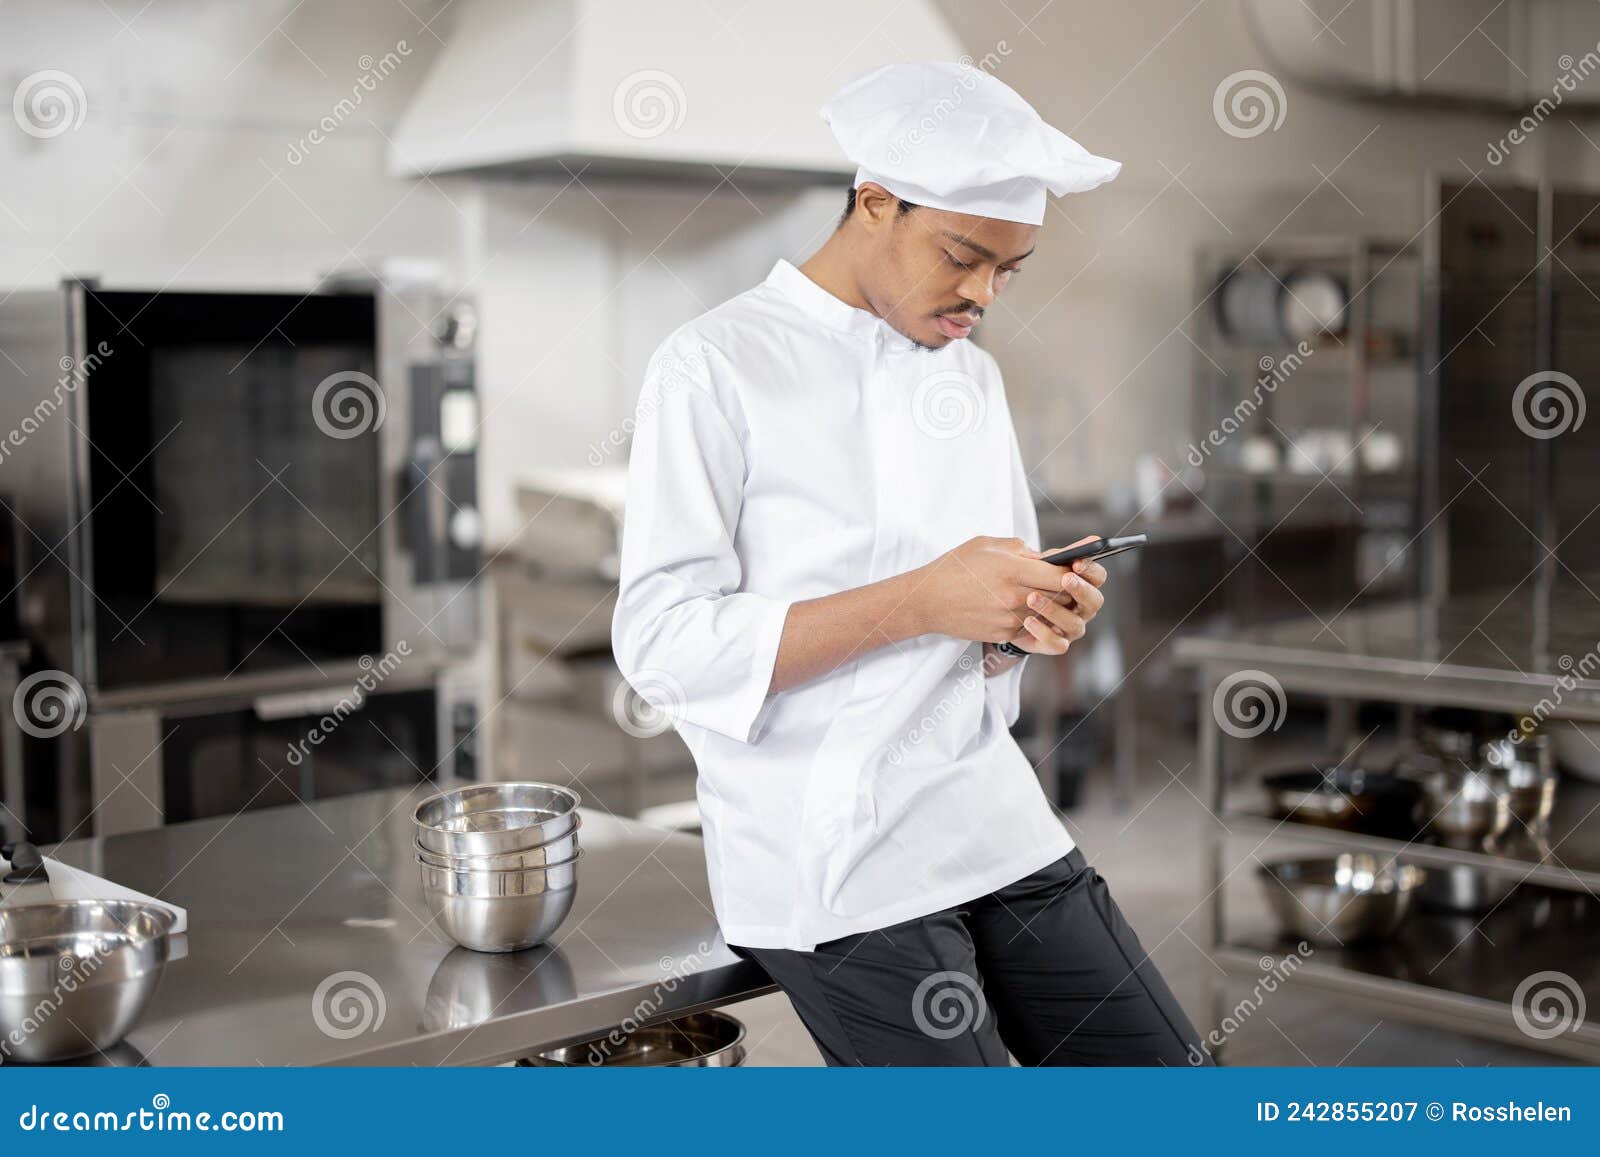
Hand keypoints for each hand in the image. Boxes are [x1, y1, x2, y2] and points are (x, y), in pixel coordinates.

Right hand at [912, 535, 1088, 645]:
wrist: (926, 601)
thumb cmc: (954, 567)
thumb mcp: (987, 546)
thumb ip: (1021, 550)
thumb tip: (1047, 557)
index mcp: (1013, 570)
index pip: (1061, 574)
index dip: (1075, 569)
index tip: (1080, 564)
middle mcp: (1015, 597)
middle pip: (1060, 596)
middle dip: (1068, 587)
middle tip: (1070, 578)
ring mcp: (1010, 619)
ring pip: (1048, 614)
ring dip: (1052, 603)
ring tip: (1046, 591)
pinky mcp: (1004, 634)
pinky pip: (1030, 626)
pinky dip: (1033, 617)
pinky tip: (1025, 605)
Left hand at [996, 536, 1107, 655]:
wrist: (991, 605)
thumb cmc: (1016, 578)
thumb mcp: (1033, 563)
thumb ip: (1058, 556)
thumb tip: (1091, 539)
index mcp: (1080, 584)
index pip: (1097, 577)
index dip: (1091, 569)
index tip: (1077, 562)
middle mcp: (1079, 608)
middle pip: (1094, 602)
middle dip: (1081, 590)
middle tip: (1064, 579)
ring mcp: (1068, 628)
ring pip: (1075, 624)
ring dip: (1056, 610)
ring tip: (1032, 597)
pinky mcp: (1051, 643)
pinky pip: (1057, 645)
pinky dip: (1045, 633)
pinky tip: (1028, 620)